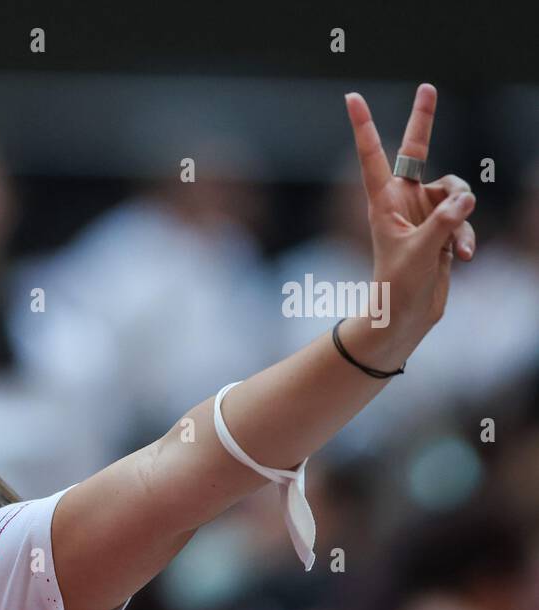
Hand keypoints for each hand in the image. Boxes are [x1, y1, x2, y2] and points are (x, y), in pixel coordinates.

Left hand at [345, 83, 475, 330]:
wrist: (406, 316)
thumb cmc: (400, 287)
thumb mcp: (421, 252)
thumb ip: (443, 222)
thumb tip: (465, 199)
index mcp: (383, 202)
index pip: (373, 156)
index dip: (364, 126)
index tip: (351, 97)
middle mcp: (401, 201)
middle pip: (417, 152)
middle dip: (424, 120)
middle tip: (428, 86)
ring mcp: (422, 213)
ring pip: (454, 190)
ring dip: (461, 214)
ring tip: (457, 244)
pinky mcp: (440, 227)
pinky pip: (462, 216)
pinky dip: (466, 234)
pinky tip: (463, 256)